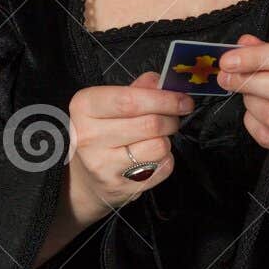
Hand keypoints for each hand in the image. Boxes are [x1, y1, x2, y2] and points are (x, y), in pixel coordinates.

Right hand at [66, 71, 193, 221]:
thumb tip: (162, 82)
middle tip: (173, 118)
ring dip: (166, 140)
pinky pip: (161, 168)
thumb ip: (137, 90)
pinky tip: (150, 158)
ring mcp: (103, 165)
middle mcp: (89, 136)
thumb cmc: (102, 134)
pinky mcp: (119, 186)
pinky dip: (164, 160)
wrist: (85, 178)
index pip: (130, 100)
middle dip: (171, 119)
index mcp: (85, 107)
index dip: (164, 99)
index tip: (183, 100)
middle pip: (150, 124)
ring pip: (158, 147)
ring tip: (156, 138)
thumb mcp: (109, 104)